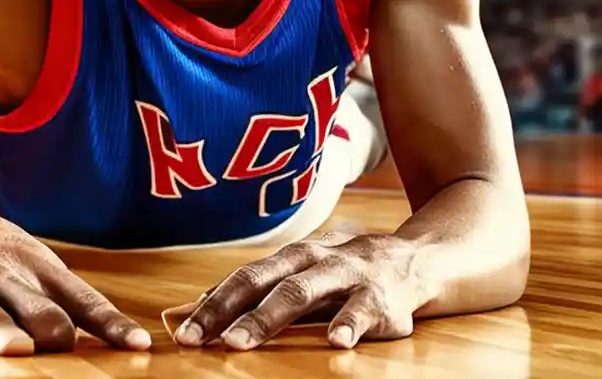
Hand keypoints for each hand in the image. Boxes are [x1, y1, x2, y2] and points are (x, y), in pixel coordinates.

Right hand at [0, 163, 150, 357]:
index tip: (138, 345)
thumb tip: (97, 331)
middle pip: (35, 305)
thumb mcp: (15, 250)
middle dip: (54, 330)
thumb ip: (50, 290)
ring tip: (15, 352)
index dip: (109, 324)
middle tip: (67, 351)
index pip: (80, 297)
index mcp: (29, 262)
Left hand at [165, 232, 425, 349]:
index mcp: (289, 258)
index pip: (242, 279)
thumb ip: (260, 290)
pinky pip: (361, 310)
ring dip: (267, 318)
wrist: (417, 260)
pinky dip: (348, 325)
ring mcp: (346, 276)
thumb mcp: (303, 274)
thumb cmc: (344, 273)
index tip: (183, 333)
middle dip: (227, 312)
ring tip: (241, 343)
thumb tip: (200, 305)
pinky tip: (335, 344)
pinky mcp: (382, 297)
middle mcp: (313, 261)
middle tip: (197, 340)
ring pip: (301, 293)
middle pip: (263, 284)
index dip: (211, 306)